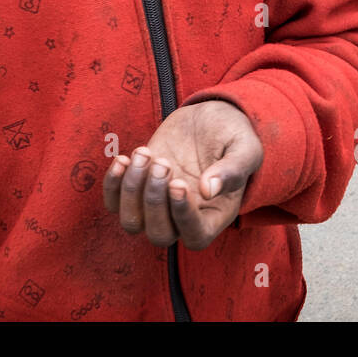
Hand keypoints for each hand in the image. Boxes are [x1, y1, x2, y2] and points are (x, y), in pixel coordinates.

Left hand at [102, 100, 262, 250]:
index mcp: (215, 216)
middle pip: (159, 235)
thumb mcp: (244, 148)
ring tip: (145, 153)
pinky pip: (114, 203)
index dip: (183, 216)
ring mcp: (157, 206)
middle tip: (164, 163)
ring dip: (132, 190)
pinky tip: (125, 159)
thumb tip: (209, 190)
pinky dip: (113, 184)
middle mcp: (183, 219)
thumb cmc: (233, 137)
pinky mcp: (138, 188)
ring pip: (132, 222)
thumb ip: (233, 169)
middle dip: (155, 200)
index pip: (194, 236)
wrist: (209, 119)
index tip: (179, 183)